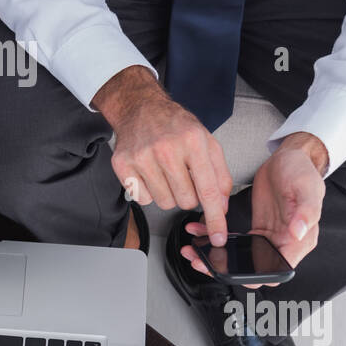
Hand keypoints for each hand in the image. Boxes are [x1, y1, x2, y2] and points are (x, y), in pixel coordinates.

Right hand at [99, 67, 232, 242]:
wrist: (140, 108)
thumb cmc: (175, 125)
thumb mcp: (207, 141)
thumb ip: (220, 174)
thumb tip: (222, 206)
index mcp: (193, 141)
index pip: (208, 190)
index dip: (216, 218)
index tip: (218, 237)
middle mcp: (166, 149)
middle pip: (185, 201)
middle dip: (188, 195)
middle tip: (182, 176)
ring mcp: (142, 157)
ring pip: (164, 203)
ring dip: (168, 193)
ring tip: (165, 172)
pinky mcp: (123, 165)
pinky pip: (143, 199)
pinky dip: (148, 191)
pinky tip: (149, 172)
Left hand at [181, 134, 326, 285]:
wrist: (290, 158)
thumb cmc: (302, 171)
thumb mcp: (307, 188)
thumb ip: (306, 212)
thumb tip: (299, 232)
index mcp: (300, 240)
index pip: (278, 269)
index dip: (256, 276)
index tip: (234, 272)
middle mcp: (284, 242)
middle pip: (255, 268)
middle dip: (228, 268)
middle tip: (204, 262)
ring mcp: (269, 236)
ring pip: (242, 257)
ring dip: (218, 256)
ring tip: (196, 251)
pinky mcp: (258, 228)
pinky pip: (237, 240)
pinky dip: (217, 237)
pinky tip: (201, 231)